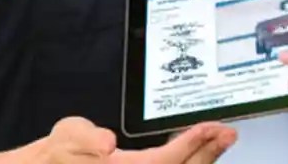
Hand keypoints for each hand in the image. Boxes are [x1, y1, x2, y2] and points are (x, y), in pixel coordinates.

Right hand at [23, 117, 235, 162]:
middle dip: (207, 153)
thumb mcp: (66, 136)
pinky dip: (192, 163)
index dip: (188, 145)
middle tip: (228, 132)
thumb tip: (106, 144)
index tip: (209, 127)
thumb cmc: (58, 153)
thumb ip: (86, 139)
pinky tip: (203, 152)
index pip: (162, 162)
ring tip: (222, 139)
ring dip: (204, 159)